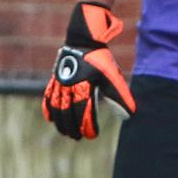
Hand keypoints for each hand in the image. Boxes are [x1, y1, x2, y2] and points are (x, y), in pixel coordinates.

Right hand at [42, 2, 135, 139]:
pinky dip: (49, 108)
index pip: (83, 111)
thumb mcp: (113, 77)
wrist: (84, 40)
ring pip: (57, 107)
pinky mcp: (55, 78)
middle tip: (77, 138)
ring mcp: (60, 82)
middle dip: (72, 127)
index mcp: (84, 85)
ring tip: (65, 132)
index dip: (87, 125)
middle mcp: (70, 85)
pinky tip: (51, 119)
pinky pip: (48, 96)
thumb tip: (129, 115)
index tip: (92, 135)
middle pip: (68, 112)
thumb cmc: (101, 59)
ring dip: (60, 122)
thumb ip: (119, 96)